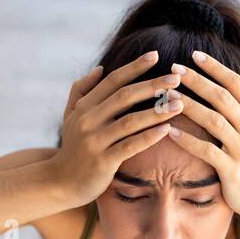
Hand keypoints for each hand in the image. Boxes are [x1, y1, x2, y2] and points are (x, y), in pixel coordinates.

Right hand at [48, 50, 185, 205]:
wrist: (60, 183)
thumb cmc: (72, 148)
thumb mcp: (70, 116)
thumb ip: (81, 90)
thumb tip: (100, 68)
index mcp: (84, 106)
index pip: (112, 80)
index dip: (135, 67)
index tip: (156, 55)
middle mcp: (88, 120)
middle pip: (125, 96)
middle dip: (153, 85)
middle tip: (177, 78)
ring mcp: (95, 141)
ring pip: (131, 121)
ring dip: (157, 110)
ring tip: (180, 103)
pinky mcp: (103, 161)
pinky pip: (130, 146)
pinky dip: (149, 136)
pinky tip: (167, 129)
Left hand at [166, 50, 239, 216]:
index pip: (237, 84)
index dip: (215, 68)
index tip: (194, 56)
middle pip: (222, 98)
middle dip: (197, 81)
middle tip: (173, 69)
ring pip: (213, 121)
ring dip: (188, 105)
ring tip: (167, 95)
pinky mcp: (232, 170)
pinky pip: (206, 151)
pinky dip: (187, 140)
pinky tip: (169, 131)